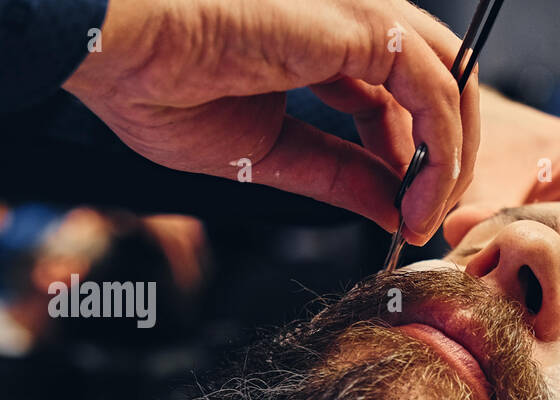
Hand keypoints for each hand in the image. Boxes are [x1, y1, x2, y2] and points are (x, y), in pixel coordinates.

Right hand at [63, 0, 479, 242]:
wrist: (108, 44)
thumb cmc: (154, 81)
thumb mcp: (264, 153)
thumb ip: (337, 176)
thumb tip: (395, 211)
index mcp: (320, 39)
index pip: (397, 97)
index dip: (410, 159)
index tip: (403, 213)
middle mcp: (349, 18)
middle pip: (437, 86)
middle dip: (443, 159)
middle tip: (425, 218)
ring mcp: (360, 12)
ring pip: (451, 84)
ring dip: (450, 160)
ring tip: (424, 217)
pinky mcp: (363, 21)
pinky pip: (435, 91)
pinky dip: (441, 152)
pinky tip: (418, 200)